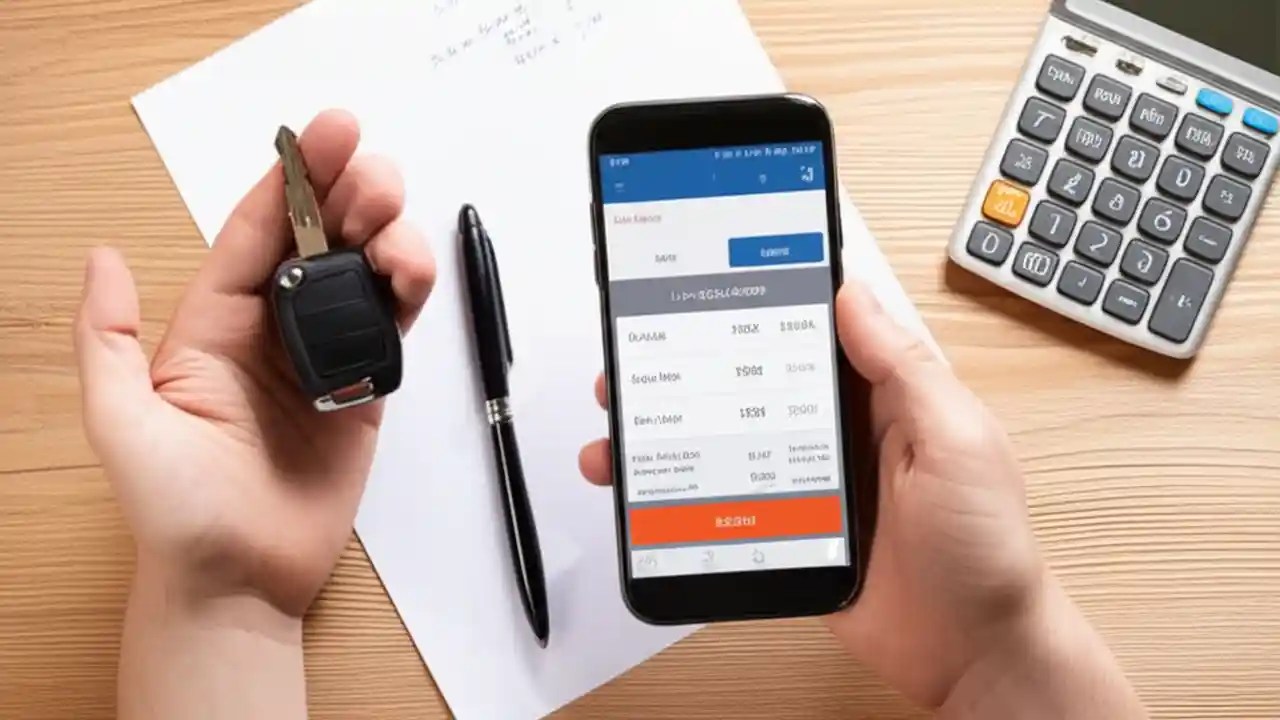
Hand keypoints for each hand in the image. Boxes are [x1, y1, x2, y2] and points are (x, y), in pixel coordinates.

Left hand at [74, 109, 434, 616]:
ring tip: (397, 227)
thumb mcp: (120, 421)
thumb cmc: (175, 510)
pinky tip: (413, 272)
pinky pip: (394, 324)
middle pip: (322, 237)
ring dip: (389, 234)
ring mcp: (324, 354)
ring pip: (365, 271)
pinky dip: (410, 290)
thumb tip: (101, 256)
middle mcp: (273, 327)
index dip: (293, 176)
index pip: (257, 230)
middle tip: (377, 174)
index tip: (327, 132)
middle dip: (352, 192)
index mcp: (214, 321)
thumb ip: (107, 337)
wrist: (237, 580)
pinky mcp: (367, 387)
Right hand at [578, 281, 1143, 716]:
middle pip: (748, 383)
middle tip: (634, 355)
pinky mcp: (787, 533)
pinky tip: (646, 496)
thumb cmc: (986, 547)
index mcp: (883, 396)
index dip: (757, 302)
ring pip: (724, 443)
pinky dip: (679, 498)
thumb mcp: (957, 440)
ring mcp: (807, 484)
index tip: (702, 280)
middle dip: (687, 367)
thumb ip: (903, 368)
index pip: (811, 330)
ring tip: (617, 428)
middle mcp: (838, 433)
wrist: (974, 652)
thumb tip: (851, 295)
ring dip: (670, 433)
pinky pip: (723, 504)